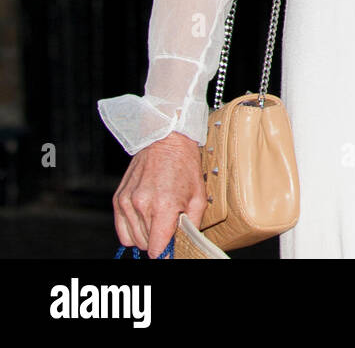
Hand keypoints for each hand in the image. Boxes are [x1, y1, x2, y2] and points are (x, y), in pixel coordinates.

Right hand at [112, 131, 206, 256]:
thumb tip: (186, 245)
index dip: (165, 252)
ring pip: (134, 239)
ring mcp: (127, 202)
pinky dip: (132, 231)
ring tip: (159, 216)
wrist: (166, 140)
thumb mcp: (199, 195)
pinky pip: (122, 231)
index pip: (156, 248)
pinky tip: (145, 218)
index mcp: (164, 205)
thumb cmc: (184, 165)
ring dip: (146, 234)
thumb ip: (192, 225)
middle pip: (145, 245)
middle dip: (158, 239)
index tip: (171, 248)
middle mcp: (142, 205)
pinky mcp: (118, 199)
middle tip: (169, 223)